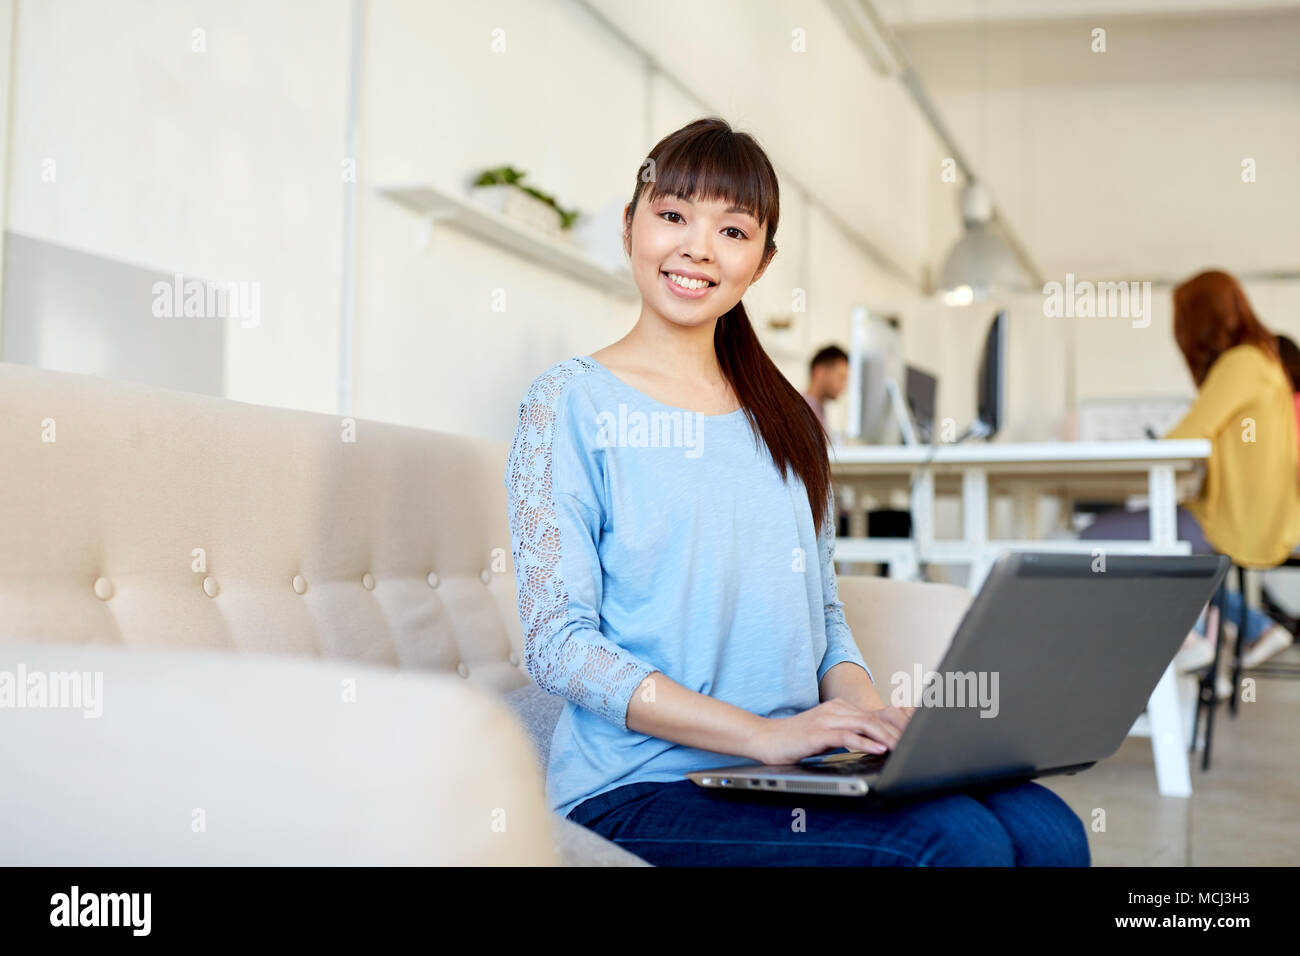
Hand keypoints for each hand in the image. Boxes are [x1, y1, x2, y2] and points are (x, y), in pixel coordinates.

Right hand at [752, 699, 914, 766]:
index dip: (897, 726)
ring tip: (901, 748)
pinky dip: (864, 742)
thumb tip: (875, 745)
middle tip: (913, 745)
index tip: (913, 739)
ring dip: (886, 737)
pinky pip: (846, 735)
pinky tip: (877, 749)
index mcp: (839, 708)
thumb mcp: (825, 733)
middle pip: (875, 718)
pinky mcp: (817, 732)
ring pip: (864, 724)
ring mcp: (826, 719)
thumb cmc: (795, 740)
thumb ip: (848, 734)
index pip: (875, 715)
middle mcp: (835, 710)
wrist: (764, 738)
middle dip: (897, 732)